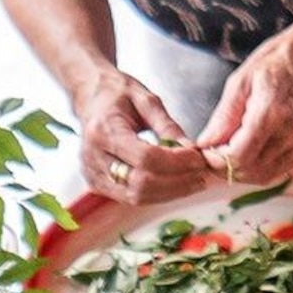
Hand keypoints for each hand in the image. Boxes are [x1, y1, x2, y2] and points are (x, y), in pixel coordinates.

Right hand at [72, 69, 210, 203]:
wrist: (91, 98)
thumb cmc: (117, 94)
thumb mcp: (146, 100)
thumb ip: (169, 126)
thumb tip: (191, 150)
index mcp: (103, 131)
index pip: (146, 158)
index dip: (177, 163)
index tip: (198, 158)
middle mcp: (93, 157)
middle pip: (142, 183)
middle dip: (178, 181)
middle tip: (201, 171)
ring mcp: (92, 175)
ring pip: (138, 197)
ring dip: (171, 192)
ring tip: (193, 180)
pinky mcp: (97, 185)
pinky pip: (131, 198)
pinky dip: (158, 194)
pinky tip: (176, 184)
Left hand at [195, 8, 292, 184]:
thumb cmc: (279, 60)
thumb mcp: (241, 80)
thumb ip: (224, 116)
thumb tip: (206, 142)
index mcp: (270, 112)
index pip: (238, 157)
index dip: (216, 159)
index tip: (207, 150)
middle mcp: (290, 132)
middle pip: (250, 171)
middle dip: (227, 167)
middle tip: (215, 152)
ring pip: (265, 175)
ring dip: (243, 170)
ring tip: (232, 150)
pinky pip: (279, 169)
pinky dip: (261, 166)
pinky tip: (252, 149)